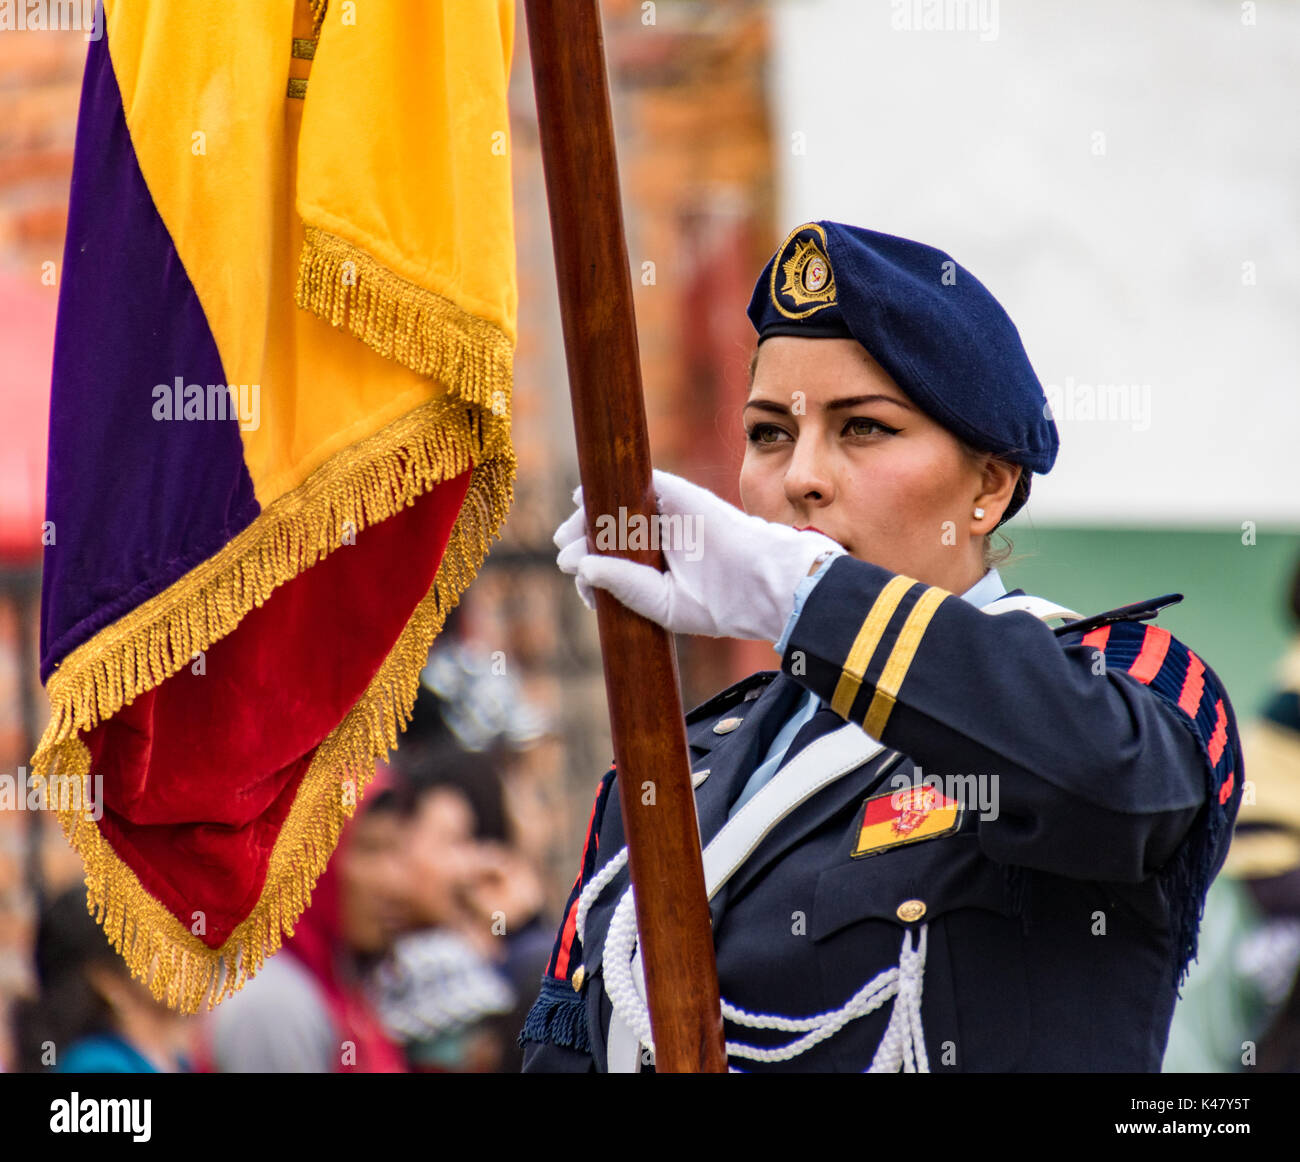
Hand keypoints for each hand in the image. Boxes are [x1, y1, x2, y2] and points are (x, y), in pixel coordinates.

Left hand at [553, 469, 843, 640]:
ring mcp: (666, 514)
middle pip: (608, 532)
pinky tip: (584, 498)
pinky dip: (608, 487)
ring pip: (615, 507)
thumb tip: (579, 567)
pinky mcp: (675, 494)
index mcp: (658, 568)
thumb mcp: (661, 602)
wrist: (757, 583)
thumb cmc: (718, 601)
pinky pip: (637, 482)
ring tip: (570, 534)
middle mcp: (659, 539)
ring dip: (586, 518)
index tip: (581, 583)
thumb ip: (622, 585)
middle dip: (580, 539)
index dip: (590, 568)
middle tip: (564, 554)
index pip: (614, 562)